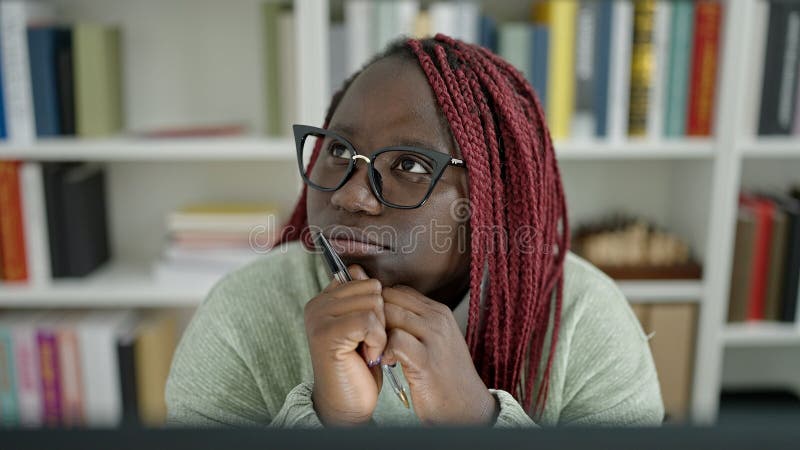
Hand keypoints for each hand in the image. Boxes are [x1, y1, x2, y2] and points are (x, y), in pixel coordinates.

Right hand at [304, 265, 384, 426]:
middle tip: (368, 343)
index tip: (367, 331)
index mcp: (324, 299)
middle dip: (381, 318)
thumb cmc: (358, 366)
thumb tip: (360, 270)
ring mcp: (319, 318)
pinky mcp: (327, 334)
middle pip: (372, 289)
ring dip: (380, 331)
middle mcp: (317, 305)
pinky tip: (368, 356)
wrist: (348, 403)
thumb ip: (361, 298)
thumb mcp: (364, 327)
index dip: (376, 306)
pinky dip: (377, 341)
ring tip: (367, 350)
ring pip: (373, 304)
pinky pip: (369, 322)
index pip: (362, 279)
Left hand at [381, 285, 498, 425]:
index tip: (375, 324)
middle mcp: (437, 319)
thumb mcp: (434, 339)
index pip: (398, 290)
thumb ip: (414, 322)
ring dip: (376, 332)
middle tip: (370, 337)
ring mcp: (434, 338)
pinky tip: (386, 362)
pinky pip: (395, 341)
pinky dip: (384, 350)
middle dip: (374, 316)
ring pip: (390, 314)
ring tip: (377, 350)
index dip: (381, 304)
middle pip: (390, 299)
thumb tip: (384, 308)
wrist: (467, 406)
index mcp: (438, 312)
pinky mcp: (426, 360)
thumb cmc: (444, 374)